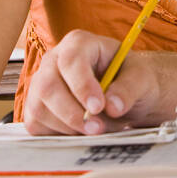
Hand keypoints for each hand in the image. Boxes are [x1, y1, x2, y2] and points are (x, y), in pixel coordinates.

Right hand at [23, 29, 159, 135]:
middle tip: (98, 129)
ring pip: (40, 109)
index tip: (98, 107)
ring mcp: (40, 84)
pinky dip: (59, 134)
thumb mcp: (141, 78)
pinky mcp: (35, 107)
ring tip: (98, 128)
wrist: (124, 94)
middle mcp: (54, 60)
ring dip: (69, 127)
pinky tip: (81, 131)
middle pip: (48, 87)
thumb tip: (113, 106)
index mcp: (79, 43)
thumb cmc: (130, 78)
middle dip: (73, 114)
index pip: (71, 60)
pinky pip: (37, 125)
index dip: (82, 86)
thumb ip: (129, 89)